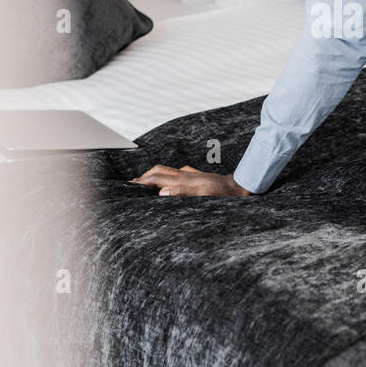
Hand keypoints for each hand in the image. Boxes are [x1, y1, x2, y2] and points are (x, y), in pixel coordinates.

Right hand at [129, 164, 252, 196]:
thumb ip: (182, 192)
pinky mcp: (195, 177)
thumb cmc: (222, 193)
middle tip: (130, 184)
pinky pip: (174, 174)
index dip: (140, 182)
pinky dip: (164, 177)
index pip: (155, 178)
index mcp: (182, 180)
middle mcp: (183, 175)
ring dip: (152, 175)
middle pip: (157, 172)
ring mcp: (189, 175)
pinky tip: (165, 182)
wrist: (238, 187)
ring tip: (142, 182)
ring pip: (165, 171)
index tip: (127, 185)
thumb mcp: (202, 196)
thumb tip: (161, 192)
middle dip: (142, 177)